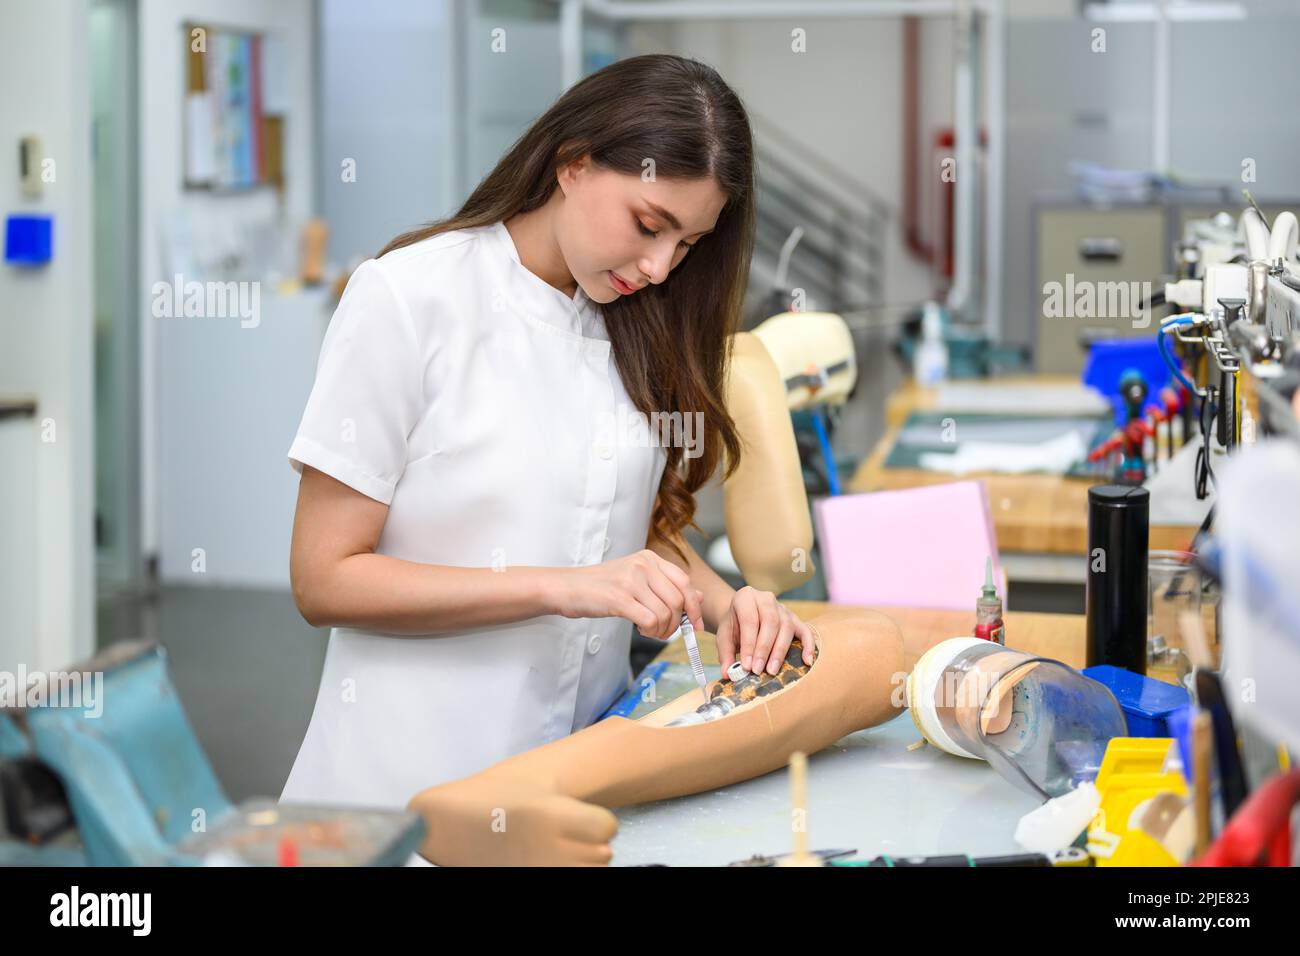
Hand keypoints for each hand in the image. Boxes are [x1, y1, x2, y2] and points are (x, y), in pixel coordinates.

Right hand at [554, 550, 704, 639]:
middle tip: (664, 631)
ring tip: (649, 629)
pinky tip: (640, 628)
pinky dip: (650, 631)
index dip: (694, 607)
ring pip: (666, 613)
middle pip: (678, 600)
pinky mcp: (619, 598)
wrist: (566, 587)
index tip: (696, 626)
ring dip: (662, 630)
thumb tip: (700, 597)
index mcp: (649, 558)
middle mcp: (643, 565)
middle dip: (677, 623)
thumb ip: (667, 586)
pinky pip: (650, 620)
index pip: (685, 582)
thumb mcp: (637, 580)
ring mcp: (631, 580)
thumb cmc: (601, 586)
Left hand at [715, 586, 814, 674]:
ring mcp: (783, 607)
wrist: (743, 615)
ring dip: (779, 651)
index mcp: (746, 597)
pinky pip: (805, 630)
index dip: (749, 644)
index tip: (746, 665)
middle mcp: (766, 598)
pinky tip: (806, 661)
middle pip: (770, 622)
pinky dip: (808, 645)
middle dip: (764, 649)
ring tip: (772, 670)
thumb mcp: (724, 636)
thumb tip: (727, 673)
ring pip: (786, 627)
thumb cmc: (735, 626)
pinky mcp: (795, 618)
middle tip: (758, 670)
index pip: (750, 620)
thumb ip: (725, 654)